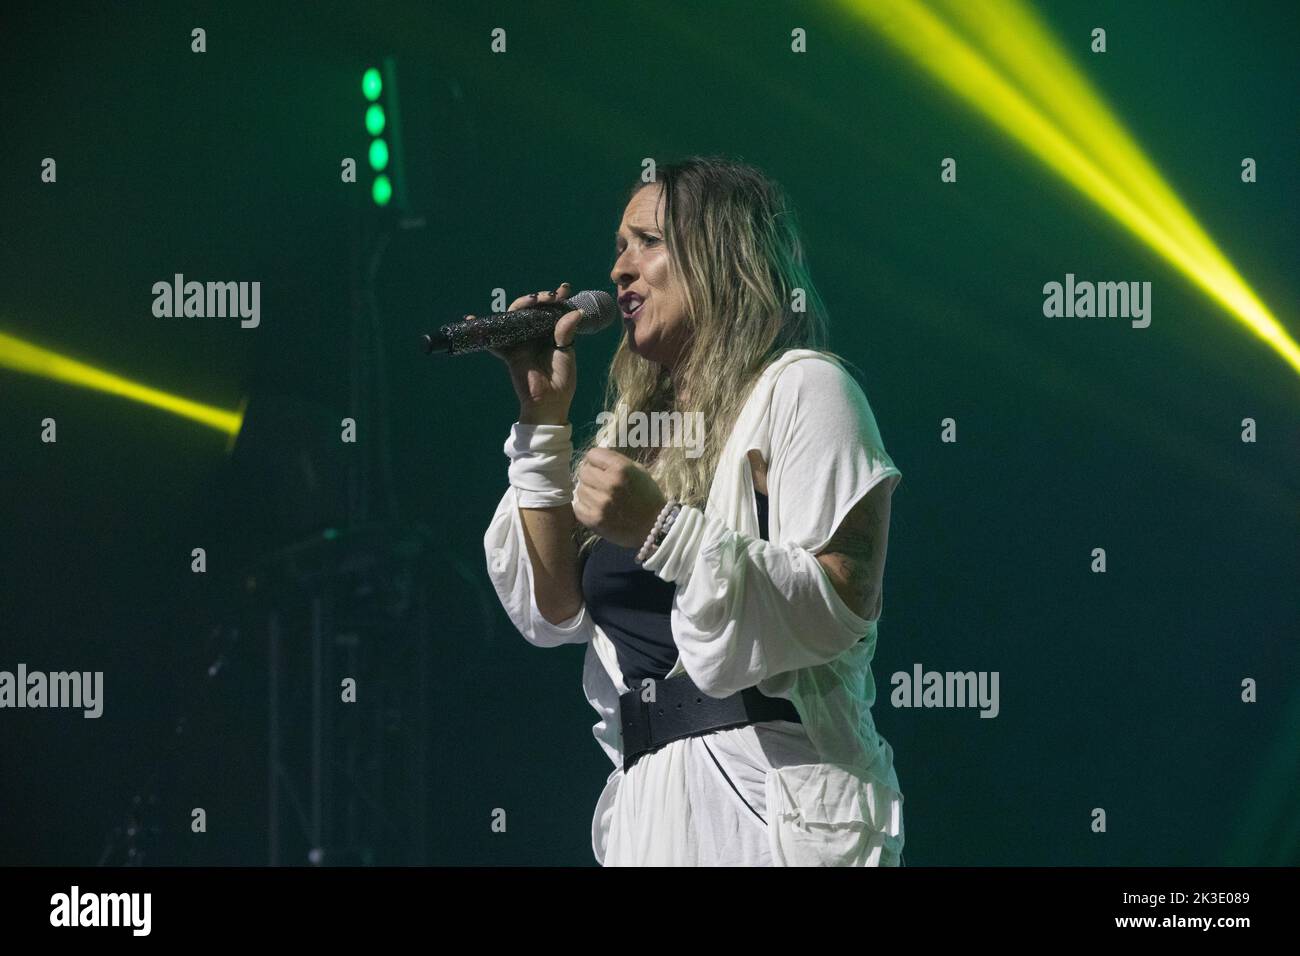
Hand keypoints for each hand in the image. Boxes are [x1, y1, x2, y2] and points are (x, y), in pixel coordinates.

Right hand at [472, 281, 583, 423]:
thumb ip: (566, 332)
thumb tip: (575, 312)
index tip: (564, 288)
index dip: (556, 299)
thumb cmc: (561, 380)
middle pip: (532, 310)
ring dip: (522, 304)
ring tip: (532, 300)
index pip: (552, 311)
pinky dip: (481, 330)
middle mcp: (535, 335)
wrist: (549, 403)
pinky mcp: (510, 353)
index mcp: (551, 334)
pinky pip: (494, 340)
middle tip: (550, 296)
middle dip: (539, 299)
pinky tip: (471, 319)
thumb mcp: (567, 353)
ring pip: (515, 318)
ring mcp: (521, 342)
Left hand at [574, 448, 668, 549]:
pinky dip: (584, 506)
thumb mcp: (638, 471)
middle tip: (599, 484)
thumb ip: (615, 462)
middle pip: (584, 472)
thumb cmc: (647, 496)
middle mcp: (609, 484)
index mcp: (621, 469)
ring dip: (588, 492)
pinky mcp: (594, 520)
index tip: (598, 467)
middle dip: (590, 476)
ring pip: (579, 489)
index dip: (595, 460)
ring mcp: (600, 503)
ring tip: (599, 497)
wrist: (655, 526)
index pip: (592, 455)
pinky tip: (595, 508)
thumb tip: (592, 459)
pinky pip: (578, 507)